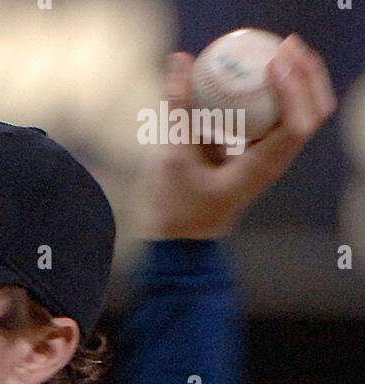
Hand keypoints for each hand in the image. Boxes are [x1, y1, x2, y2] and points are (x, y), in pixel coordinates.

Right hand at [135, 33, 336, 240]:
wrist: (179, 239)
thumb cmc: (176, 208)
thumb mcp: (171, 156)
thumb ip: (178, 107)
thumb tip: (180, 59)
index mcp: (260, 168)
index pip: (295, 124)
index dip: (293, 88)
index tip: (272, 63)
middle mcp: (273, 160)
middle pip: (312, 111)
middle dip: (306, 74)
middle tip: (284, 45)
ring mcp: (269, 155)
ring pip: (303, 111)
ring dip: (298, 78)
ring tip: (277, 50)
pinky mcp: (259, 150)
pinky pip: (280, 114)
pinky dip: (278, 90)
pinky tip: (259, 69)